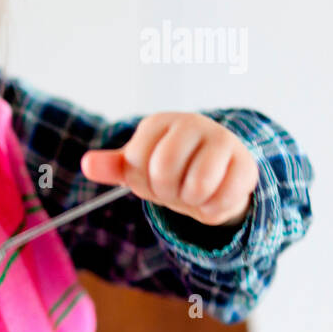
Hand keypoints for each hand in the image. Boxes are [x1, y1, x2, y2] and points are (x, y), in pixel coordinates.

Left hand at [80, 112, 257, 227]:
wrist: (213, 178)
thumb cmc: (169, 169)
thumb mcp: (136, 168)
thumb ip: (111, 167)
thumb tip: (87, 165)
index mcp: (159, 123)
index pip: (137, 159)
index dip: (142, 179)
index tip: (151, 176)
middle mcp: (192, 123)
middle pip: (165, 169)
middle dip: (165, 190)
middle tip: (173, 188)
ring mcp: (222, 141)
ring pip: (197, 184)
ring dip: (190, 200)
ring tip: (192, 192)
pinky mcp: (246, 164)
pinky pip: (225, 197)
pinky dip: (213, 208)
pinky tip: (212, 198)